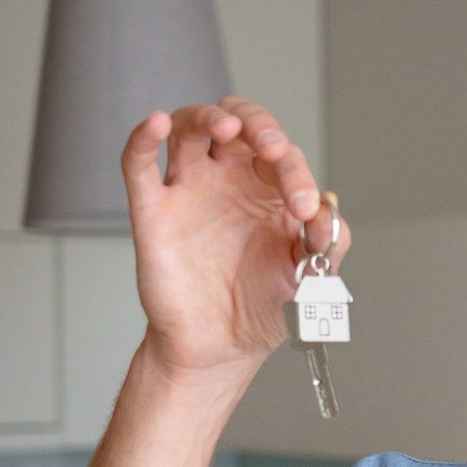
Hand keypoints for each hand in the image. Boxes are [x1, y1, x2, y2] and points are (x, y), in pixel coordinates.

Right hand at [119, 97, 348, 378]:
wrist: (220, 348)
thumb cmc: (263, 307)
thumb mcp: (309, 275)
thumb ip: (327, 241)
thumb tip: (327, 208)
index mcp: (269, 188)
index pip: (282, 156)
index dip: (296, 172)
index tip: (305, 207)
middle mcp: (230, 180)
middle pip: (240, 124)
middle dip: (259, 125)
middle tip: (273, 149)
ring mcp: (190, 190)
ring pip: (190, 127)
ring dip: (209, 117)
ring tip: (227, 128)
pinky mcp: (152, 210)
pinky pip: (139, 163)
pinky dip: (144, 137)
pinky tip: (158, 123)